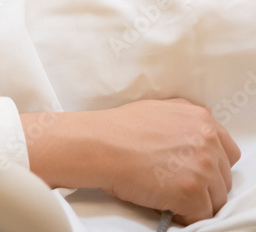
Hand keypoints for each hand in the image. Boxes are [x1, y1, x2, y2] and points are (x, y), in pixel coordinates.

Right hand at [98, 99, 239, 223]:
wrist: (97, 144)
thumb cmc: (117, 128)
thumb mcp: (158, 110)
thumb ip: (184, 120)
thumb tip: (191, 137)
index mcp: (200, 119)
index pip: (228, 152)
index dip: (211, 165)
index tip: (195, 171)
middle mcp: (207, 140)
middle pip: (223, 177)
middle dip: (203, 184)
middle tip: (175, 185)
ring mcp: (202, 166)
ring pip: (216, 198)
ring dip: (196, 201)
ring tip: (168, 195)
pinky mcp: (191, 192)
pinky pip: (201, 215)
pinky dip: (185, 215)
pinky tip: (165, 205)